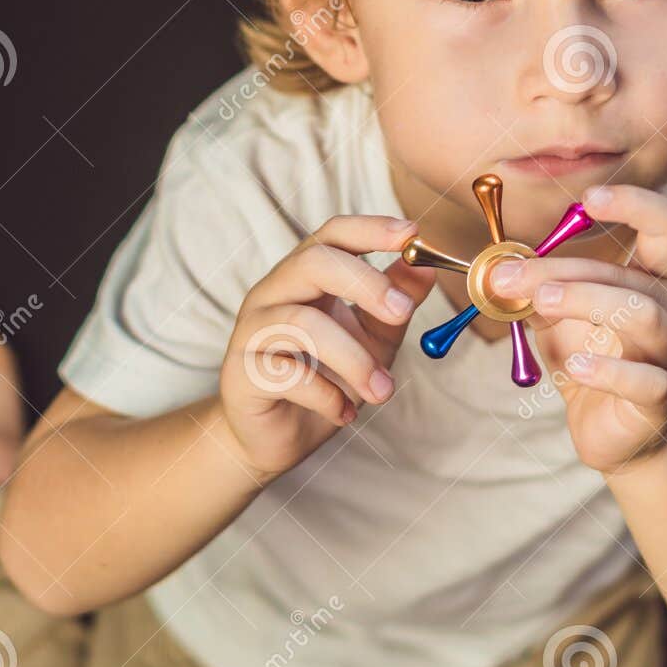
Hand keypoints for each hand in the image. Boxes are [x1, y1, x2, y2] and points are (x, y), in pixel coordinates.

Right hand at [219, 215, 434, 482]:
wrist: (279, 438)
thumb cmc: (327, 379)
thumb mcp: (374, 338)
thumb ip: (396, 303)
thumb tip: (426, 268)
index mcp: (306, 277)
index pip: (333, 234)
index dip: (370, 229)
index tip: (411, 234)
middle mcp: (274, 292)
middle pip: (313, 262)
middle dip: (365, 283)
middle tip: (404, 312)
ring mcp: (252, 330)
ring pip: (303, 323)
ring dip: (355, 359)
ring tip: (383, 391)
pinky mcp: (240, 372)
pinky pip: (287, 374)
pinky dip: (326, 396)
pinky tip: (343, 414)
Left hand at [491, 185, 666, 471]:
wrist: (619, 433)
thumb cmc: (595, 360)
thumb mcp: (560, 316)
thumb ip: (538, 289)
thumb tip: (498, 267)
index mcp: (659, 279)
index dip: (634, 204)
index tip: (587, 199)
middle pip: (630, 277)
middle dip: (564, 272)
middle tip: (510, 275)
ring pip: (643, 315)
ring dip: (586, 301)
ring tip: (540, 304)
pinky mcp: (662, 400)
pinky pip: (644, 381)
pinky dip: (607, 371)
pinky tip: (574, 366)